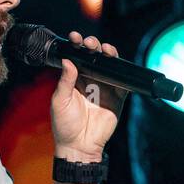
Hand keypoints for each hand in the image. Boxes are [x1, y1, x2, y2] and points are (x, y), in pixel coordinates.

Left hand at [50, 30, 125, 158]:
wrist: (79, 146)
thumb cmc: (65, 125)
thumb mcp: (60, 100)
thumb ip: (65, 81)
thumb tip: (68, 60)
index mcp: (74, 79)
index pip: (77, 57)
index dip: (77, 46)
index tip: (74, 37)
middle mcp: (90, 80)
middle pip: (95, 57)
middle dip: (93, 46)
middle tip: (89, 43)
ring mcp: (104, 88)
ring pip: (110, 65)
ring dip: (108, 54)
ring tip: (104, 49)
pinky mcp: (117, 97)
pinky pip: (123, 82)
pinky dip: (123, 72)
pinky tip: (117, 64)